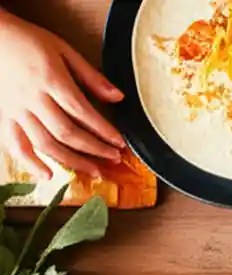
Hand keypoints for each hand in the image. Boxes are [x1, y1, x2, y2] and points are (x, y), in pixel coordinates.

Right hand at [0, 10, 124, 178]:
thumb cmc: (29, 41)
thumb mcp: (64, 50)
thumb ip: (91, 77)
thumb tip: (118, 98)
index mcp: (51, 79)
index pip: (82, 112)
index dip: (103, 131)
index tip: (120, 143)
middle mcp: (33, 98)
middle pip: (66, 132)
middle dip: (93, 149)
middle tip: (113, 159)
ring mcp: (16, 110)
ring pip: (44, 143)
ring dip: (71, 161)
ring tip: (93, 171)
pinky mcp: (3, 116)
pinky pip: (15, 145)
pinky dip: (30, 163)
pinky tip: (48, 176)